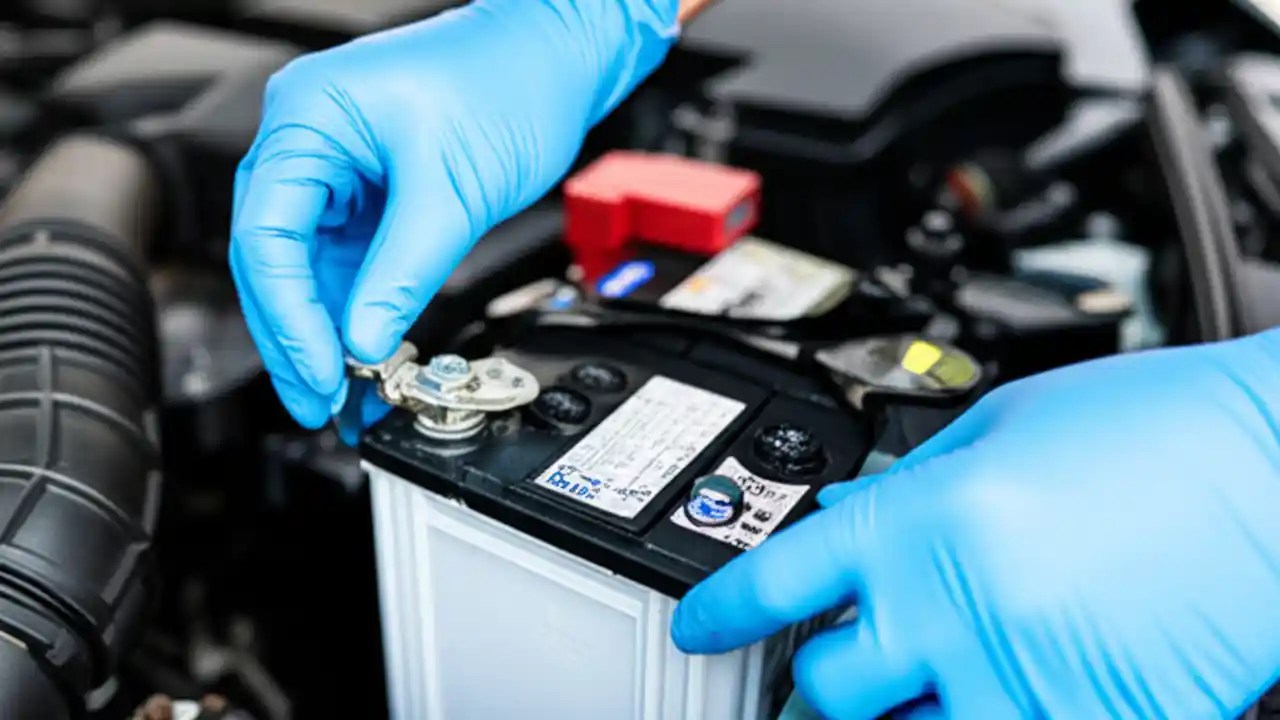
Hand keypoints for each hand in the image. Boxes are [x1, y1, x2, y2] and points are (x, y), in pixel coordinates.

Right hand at [230, 0, 677, 431]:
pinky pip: (347, 260)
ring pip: (309, 268)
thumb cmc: (507, 82)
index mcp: (307, 119)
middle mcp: (308, 141)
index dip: (289, 318)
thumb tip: (363, 341)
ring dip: (326, 332)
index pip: (268, 236)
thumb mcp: (452, 192)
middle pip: (275, 259)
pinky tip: (365, 353)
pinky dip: (356, 309)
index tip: (322, 372)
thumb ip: (401, 274)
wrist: (555, 57)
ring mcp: (337, 168)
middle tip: (319, 401)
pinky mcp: (369, 192)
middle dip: (298, 337)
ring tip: (345, 394)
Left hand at [674, 332, 1279, 718]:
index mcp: (919, 522)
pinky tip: (997, 690)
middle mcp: (953, 611)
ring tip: (912, 686)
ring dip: (895, 716)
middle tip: (835, 662)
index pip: (775, 582)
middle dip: (820, 678)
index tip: (702, 625)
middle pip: (826, 686)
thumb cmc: (1153, 427)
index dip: (721, 609)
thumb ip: (907, 481)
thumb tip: (839, 516)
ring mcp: (1024, 683)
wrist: (1277, 466)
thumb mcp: (1004, 425)